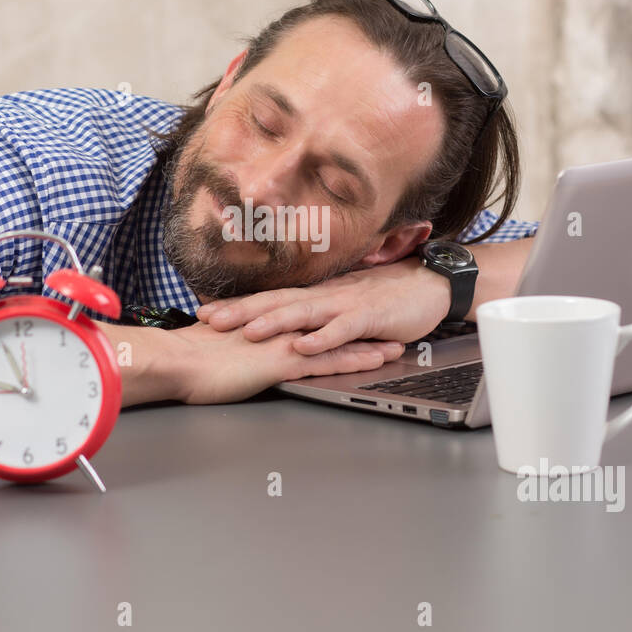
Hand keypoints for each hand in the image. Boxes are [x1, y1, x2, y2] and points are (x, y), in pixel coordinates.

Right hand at [161, 321, 405, 405]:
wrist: (174, 361)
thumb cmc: (184, 359)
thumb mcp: (211, 349)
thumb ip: (228, 345)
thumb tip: (227, 350)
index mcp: (262, 326)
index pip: (304, 322)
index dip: (329, 322)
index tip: (351, 321)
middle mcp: (277, 330)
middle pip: (327, 328)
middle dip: (357, 328)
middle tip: (385, 325)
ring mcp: (282, 344)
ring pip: (335, 342)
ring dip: (367, 344)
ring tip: (395, 345)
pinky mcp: (282, 362)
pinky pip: (327, 361)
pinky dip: (353, 360)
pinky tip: (374, 361)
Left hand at [194, 258, 449, 354]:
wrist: (429, 285)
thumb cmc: (385, 298)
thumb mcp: (342, 304)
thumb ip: (315, 313)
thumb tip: (284, 325)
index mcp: (316, 294)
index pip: (269, 298)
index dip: (236, 305)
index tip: (203, 312)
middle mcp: (325, 296)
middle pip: (276, 302)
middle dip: (240, 311)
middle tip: (208, 320)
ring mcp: (346, 305)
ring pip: (304, 313)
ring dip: (275, 322)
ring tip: (248, 332)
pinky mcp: (368, 317)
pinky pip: (342, 329)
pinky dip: (323, 338)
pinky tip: (304, 346)